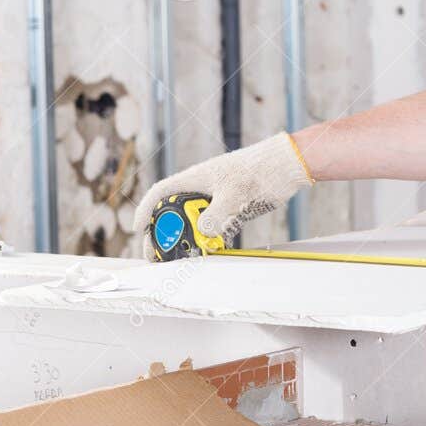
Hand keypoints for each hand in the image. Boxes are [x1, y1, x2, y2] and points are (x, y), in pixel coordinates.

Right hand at [131, 132, 314, 259]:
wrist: (288, 166)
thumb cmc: (259, 169)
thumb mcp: (235, 192)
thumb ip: (216, 214)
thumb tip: (204, 233)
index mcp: (195, 178)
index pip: (161, 193)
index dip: (146, 209)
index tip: (137, 228)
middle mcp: (203, 189)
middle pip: (174, 213)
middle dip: (164, 234)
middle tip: (157, 254)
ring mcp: (218, 200)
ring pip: (196, 223)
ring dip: (189, 240)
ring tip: (182, 259)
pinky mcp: (234, 209)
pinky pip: (217, 228)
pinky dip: (212, 240)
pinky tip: (211, 253)